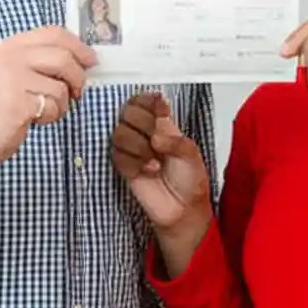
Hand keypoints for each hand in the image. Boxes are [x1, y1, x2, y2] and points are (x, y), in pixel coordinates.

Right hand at [0, 26, 95, 182]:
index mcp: (12, 46)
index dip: (78, 46)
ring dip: (62, 103)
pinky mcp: (17, 103)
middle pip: (63, 58)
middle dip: (78, 77)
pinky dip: (51, 116)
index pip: (55, 33)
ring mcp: (12, 79)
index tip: (90, 60)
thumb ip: (42, 60)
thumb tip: (84, 58)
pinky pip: (53, 106)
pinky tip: (35, 119)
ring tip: (45, 109)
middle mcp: (10, 58)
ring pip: (61, 86)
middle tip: (77, 92)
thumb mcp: (15, 72)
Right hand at [111, 93, 211, 237]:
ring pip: (119, 133)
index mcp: (162, 122)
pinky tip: (147, 171)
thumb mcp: (191, 154)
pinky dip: (133, 163)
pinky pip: (117, 155)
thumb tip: (156, 133)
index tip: (159, 114)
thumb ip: (174, 139)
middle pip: (127, 111)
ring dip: (138, 147)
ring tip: (156, 163)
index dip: (148, 102)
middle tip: (158, 142)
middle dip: (144, 125)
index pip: (145, 100)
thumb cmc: (190, 178)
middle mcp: (144, 131)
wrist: (182, 208)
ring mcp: (132, 148)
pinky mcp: (123, 166)